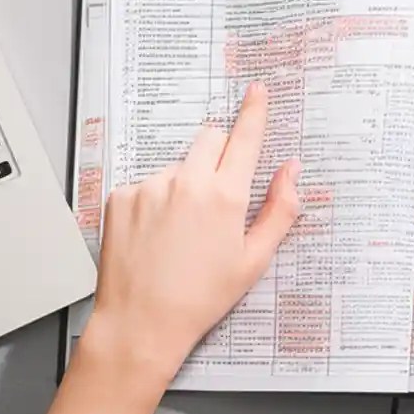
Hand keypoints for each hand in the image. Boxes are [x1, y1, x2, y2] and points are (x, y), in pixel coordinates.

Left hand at [85, 82, 301, 382]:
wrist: (142, 323)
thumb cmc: (200, 298)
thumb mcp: (253, 260)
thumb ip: (279, 209)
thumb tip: (291, 171)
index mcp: (224, 197)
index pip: (245, 138)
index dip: (254, 111)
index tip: (258, 91)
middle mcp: (186, 183)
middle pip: (210, 139)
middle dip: (219, 154)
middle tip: (217, 195)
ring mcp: (150, 187)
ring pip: (178, 166)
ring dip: (184, 185)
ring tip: (179, 233)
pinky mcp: (121, 195)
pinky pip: (146, 184)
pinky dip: (153, 202)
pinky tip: (155, 236)